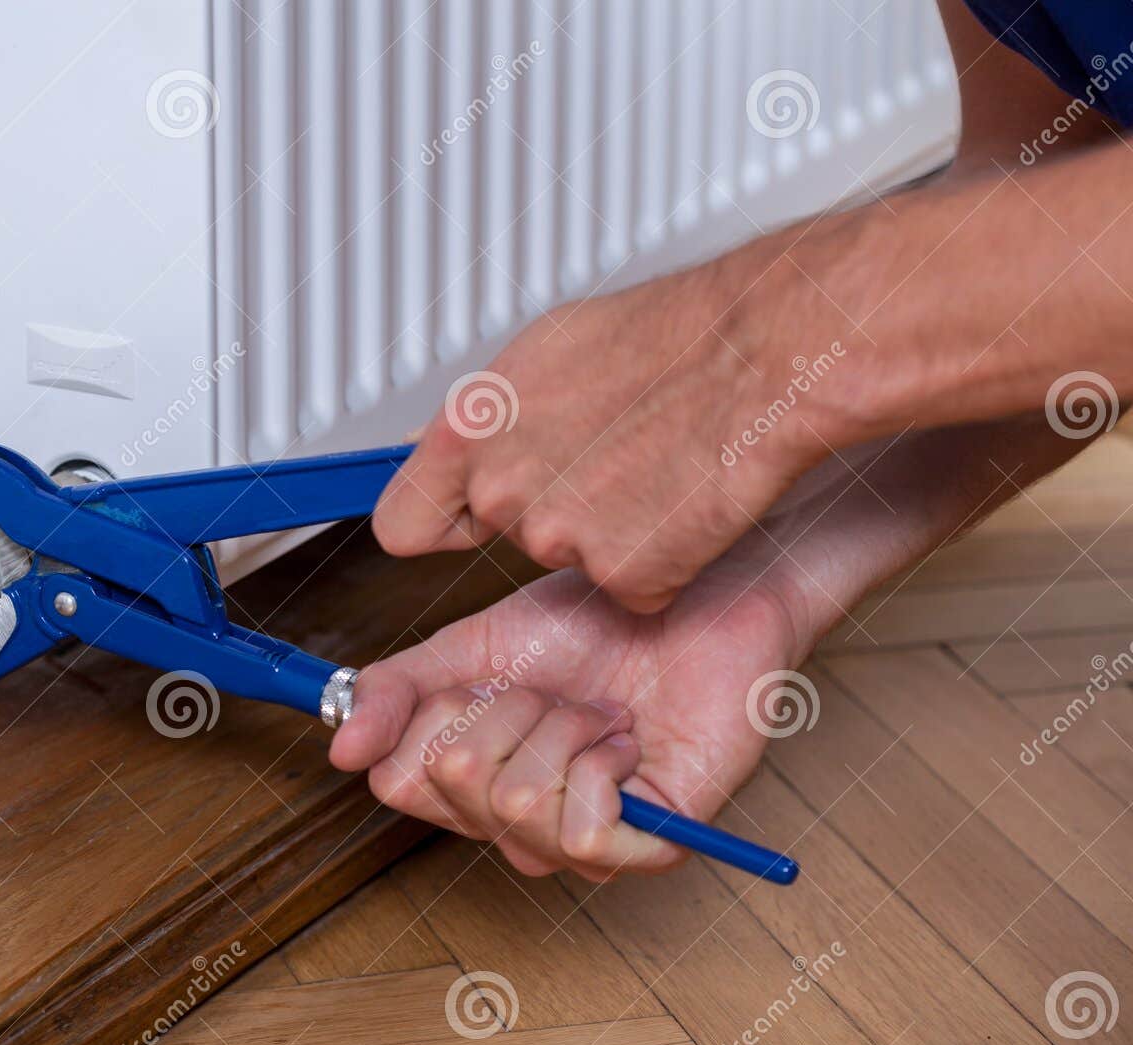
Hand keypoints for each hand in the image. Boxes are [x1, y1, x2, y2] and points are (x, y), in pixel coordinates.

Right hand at [329, 555, 803, 879]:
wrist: (697, 599)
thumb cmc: (598, 625)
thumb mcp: (471, 647)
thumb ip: (396, 692)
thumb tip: (341, 750)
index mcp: (473, 786)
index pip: (397, 780)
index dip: (431, 716)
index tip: (483, 679)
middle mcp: (519, 826)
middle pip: (451, 782)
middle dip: (501, 706)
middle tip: (553, 691)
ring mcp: (582, 842)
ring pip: (513, 803)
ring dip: (558, 726)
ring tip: (597, 712)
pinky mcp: (648, 846)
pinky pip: (580, 829)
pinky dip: (601, 760)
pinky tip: (627, 740)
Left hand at [370, 276, 823, 614]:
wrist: (762, 355)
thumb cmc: (667, 338)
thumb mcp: (542, 353)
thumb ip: (485, 418)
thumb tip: (439, 448)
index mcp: (470, 432)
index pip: (401, 525)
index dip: (438, 522)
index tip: (456, 520)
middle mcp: (503, 490)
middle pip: (503, 535)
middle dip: (547, 509)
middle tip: (608, 456)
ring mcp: (561, 539)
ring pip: (571, 559)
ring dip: (610, 529)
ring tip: (655, 462)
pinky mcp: (626, 577)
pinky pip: (634, 586)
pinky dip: (662, 558)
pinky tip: (684, 499)